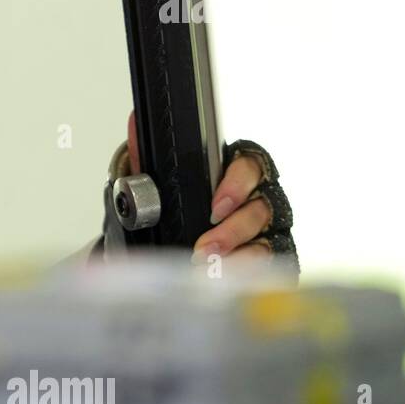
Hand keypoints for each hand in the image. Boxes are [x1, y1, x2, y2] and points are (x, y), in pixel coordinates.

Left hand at [125, 110, 297, 274]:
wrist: (163, 247)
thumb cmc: (171, 211)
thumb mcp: (155, 186)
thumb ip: (148, 158)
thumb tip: (135, 121)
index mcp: (235, 174)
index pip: (250, 166)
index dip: (237, 185)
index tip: (215, 207)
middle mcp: (257, 201)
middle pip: (261, 208)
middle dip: (233, 230)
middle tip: (204, 247)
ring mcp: (268, 233)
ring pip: (267, 241)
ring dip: (237, 257)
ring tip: (207, 268)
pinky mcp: (269, 262)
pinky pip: (269, 268)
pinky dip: (247, 275)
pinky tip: (226, 282)